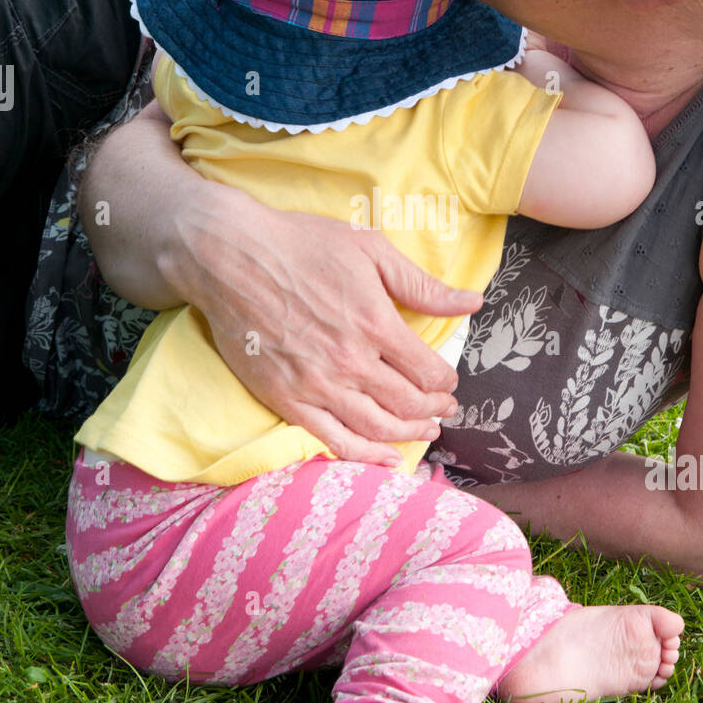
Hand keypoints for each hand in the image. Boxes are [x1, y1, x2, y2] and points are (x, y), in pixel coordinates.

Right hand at [163, 184, 483, 465]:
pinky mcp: (286, 400)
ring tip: (425, 430)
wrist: (229, 257)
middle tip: (445, 408)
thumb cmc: (300, 244)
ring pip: (378, 428)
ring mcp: (317, 386)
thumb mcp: (369, 249)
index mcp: (375, 324)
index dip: (445, 381)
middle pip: (409, 403)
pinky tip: (387, 458)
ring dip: (409, 433)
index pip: (428, 371)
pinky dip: (366, 456)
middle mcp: (351, 362)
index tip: (447, 380)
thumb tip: (473, 303)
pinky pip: (334, 441)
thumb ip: (422, 284)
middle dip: (435, 409)